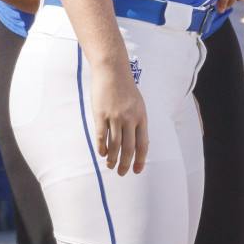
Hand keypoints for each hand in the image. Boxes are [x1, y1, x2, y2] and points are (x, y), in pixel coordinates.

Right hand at [89, 57, 147, 175]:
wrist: (112, 71)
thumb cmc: (125, 88)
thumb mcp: (138, 104)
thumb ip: (137, 121)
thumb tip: (135, 140)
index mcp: (141, 117)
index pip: (143, 144)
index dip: (140, 159)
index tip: (137, 170)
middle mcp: (130, 119)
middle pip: (129, 148)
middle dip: (126, 163)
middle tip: (122, 173)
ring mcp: (115, 117)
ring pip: (115, 144)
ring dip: (113, 159)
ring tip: (110, 166)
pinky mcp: (100, 114)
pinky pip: (101, 136)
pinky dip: (102, 147)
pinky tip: (102, 154)